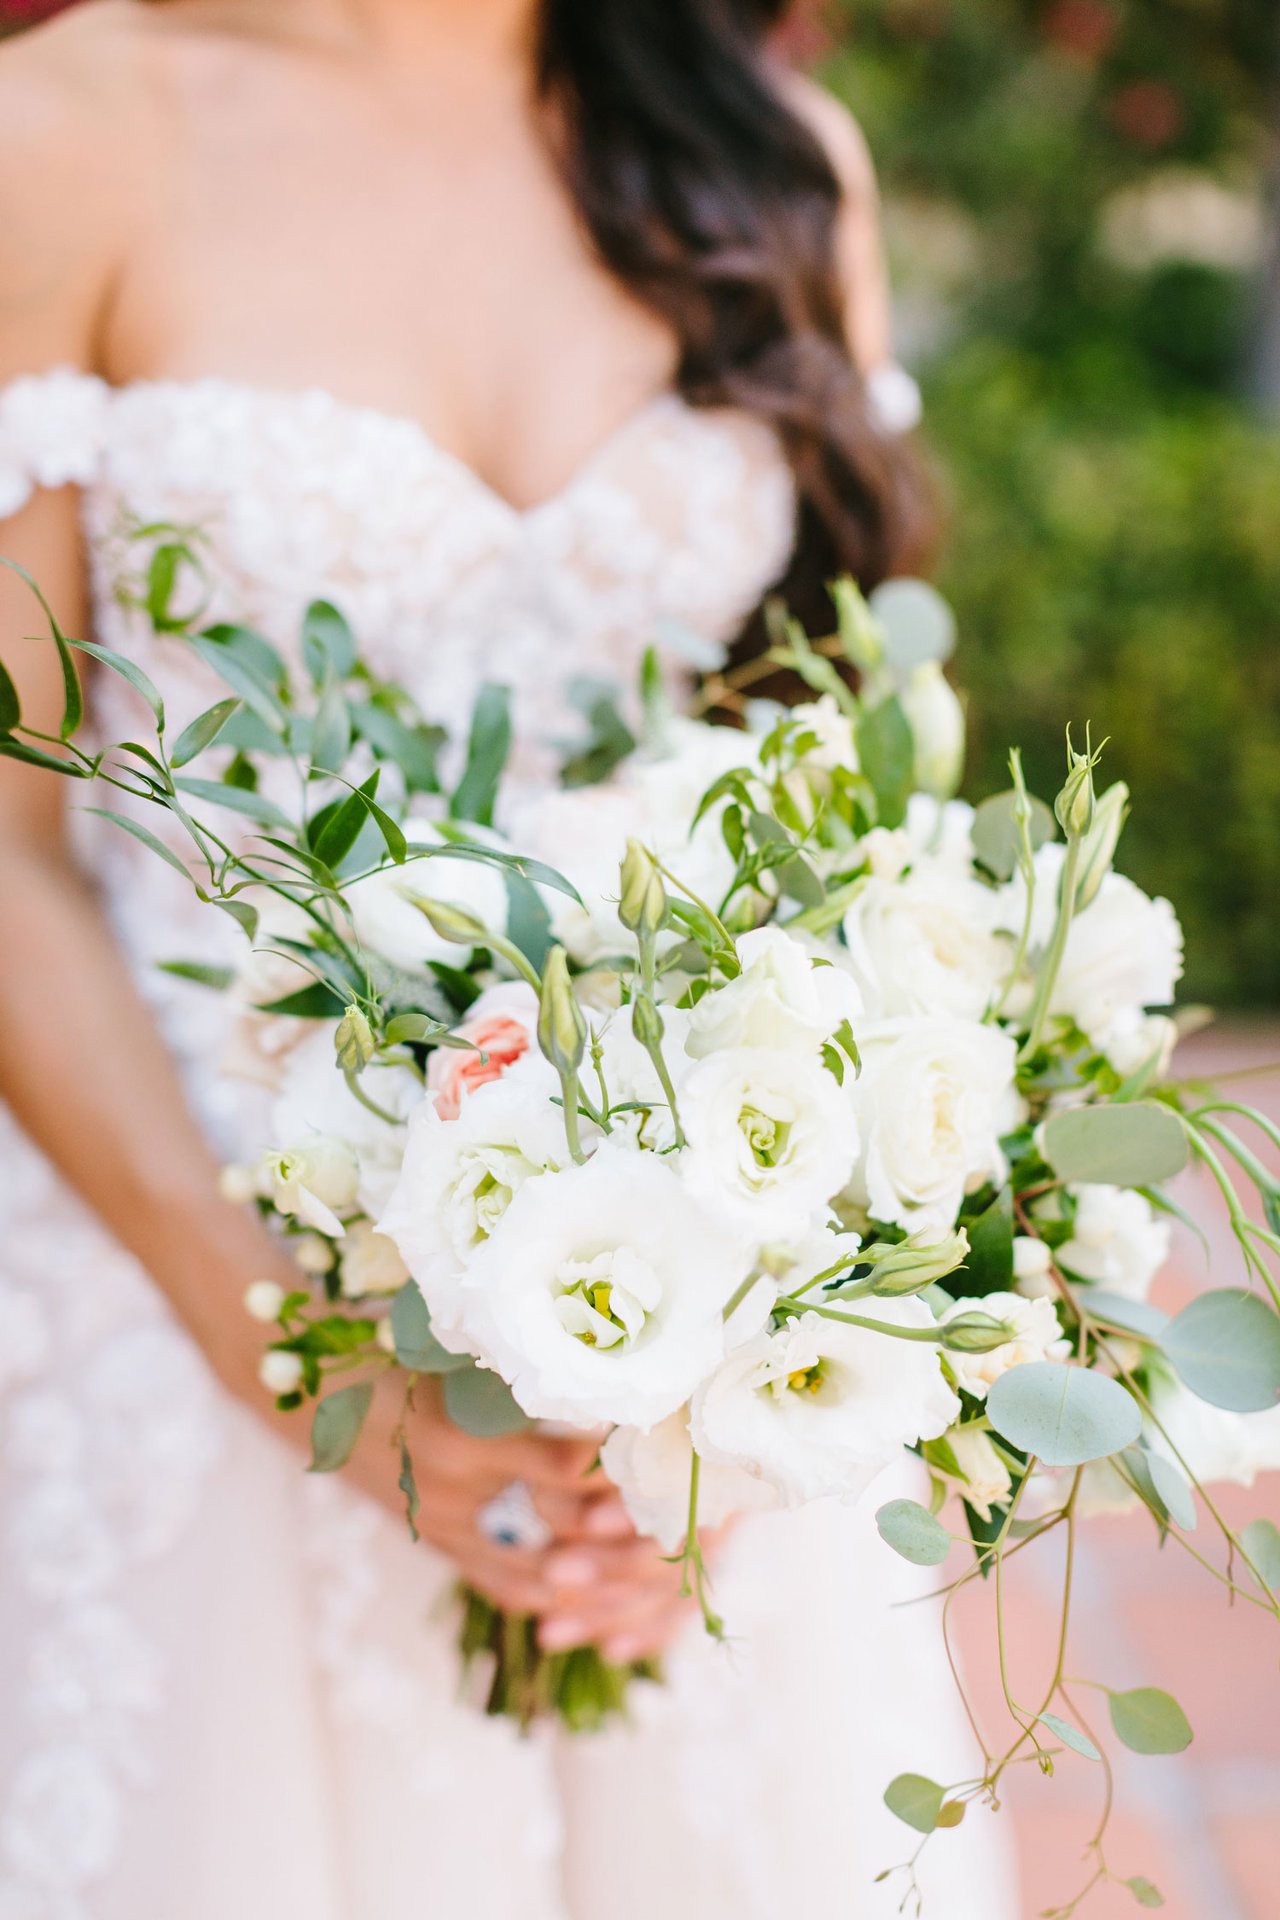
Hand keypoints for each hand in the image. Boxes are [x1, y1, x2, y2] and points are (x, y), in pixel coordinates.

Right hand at [368, 1381, 705, 1662]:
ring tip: (655, 1558)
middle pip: (564, 1522)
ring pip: (540, 1570)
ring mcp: (443, 1523)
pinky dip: (552, 1589)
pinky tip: (592, 1584)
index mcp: (462, 1428)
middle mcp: (453, 1485)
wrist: (316, 1393)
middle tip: (684, 1508)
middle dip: (628, 1522)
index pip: (567, 1465)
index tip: (668, 1451)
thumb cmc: (398, 1349)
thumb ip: (526, 1363)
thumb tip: (612, 1363)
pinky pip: (503, 1581)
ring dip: (599, 1570)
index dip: (622, 1465)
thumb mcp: (460, 1350)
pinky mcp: (439, 1541)